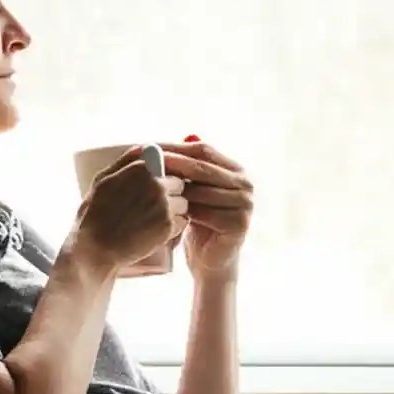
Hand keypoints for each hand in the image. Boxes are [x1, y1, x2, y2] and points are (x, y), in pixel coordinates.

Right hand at [72, 145, 187, 270]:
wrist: (94, 249)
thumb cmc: (95, 215)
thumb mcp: (103, 179)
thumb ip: (127, 161)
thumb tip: (149, 147)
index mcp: (140, 167)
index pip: (169, 163)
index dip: (166, 176)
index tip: (159, 187)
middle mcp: (155, 183)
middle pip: (180, 183)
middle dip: (172, 193)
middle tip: (154, 207)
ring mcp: (164, 204)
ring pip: (184, 203)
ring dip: (175, 211)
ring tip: (153, 221)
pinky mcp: (168, 226)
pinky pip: (183, 222)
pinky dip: (174, 228)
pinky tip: (155, 232)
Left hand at [160, 140, 253, 281]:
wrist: (211, 261)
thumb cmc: (200, 222)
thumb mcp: (197, 190)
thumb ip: (194, 165)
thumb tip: (189, 132)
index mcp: (237, 170)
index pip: (204, 151)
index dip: (176, 148)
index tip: (150, 146)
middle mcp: (246, 184)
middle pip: (204, 168)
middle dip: (172, 164)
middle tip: (146, 163)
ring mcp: (246, 204)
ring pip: (202, 190)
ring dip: (175, 189)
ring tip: (149, 186)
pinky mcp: (239, 224)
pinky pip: (205, 212)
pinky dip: (183, 211)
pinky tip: (163, 211)